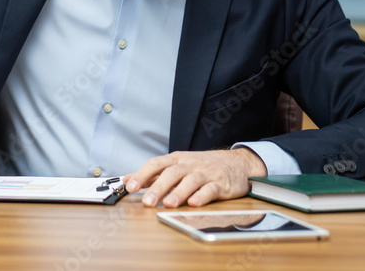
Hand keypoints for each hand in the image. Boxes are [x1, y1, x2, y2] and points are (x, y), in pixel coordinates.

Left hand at [123, 148, 265, 207]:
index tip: (130, 186)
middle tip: (147, 202)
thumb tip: (128, 179)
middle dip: (158, 187)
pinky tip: (194, 204)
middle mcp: (189, 164)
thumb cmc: (201, 166)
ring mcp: (205, 173)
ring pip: (190, 181)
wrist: (236, 163)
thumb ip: (153, 174)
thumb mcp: (176, 165)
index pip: (156, 164)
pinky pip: (211, 189)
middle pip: (171, 173)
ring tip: (168, 204)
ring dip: (178, 192)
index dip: (142, 174)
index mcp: (176, 159)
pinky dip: (202, 196)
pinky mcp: (220, 184)